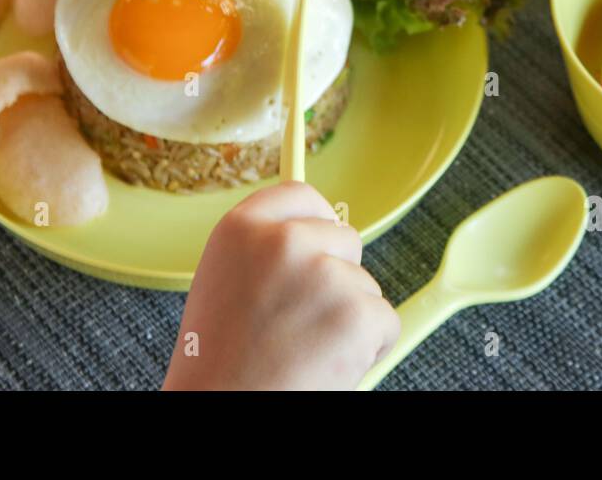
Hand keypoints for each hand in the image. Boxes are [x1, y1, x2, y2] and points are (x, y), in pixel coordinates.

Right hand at [163, 181, 398, 390]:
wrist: (219, 407)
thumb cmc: (217, 361)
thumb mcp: (223, 280)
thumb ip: (264, 249)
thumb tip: (316, 234)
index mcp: (241, 228)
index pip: (302, 195)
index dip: (316, 221)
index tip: (319, 243)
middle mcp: (283, 241)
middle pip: (344, 238)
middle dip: (337, 277)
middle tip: (300, 322)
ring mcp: (323, 274)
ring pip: (365, 285)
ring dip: (348, 317)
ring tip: (305, 349)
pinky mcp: (356, 313)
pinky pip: (384, 322)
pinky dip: (368, 348)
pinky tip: (328, 365)